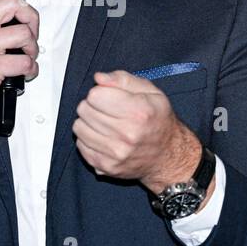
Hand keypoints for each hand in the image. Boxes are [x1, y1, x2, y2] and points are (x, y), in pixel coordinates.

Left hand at [72, 70, 204, 197]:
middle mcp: (128, 134)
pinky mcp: (107, 167)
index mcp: (139, 112)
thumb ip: (123, 80)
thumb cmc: (158, 120)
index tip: (108, 96)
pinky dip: (88, 140)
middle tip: (106, 110)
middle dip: (92, 106)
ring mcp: (116, 153)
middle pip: (84, 110)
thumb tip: (98, 79)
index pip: (95, 95)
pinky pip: (81, 146)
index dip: (100, 92)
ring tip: (104, 124)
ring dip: (88, 123)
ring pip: (79, 128)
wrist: (167, 156)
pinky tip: (103, 138)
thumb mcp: (150, 92)